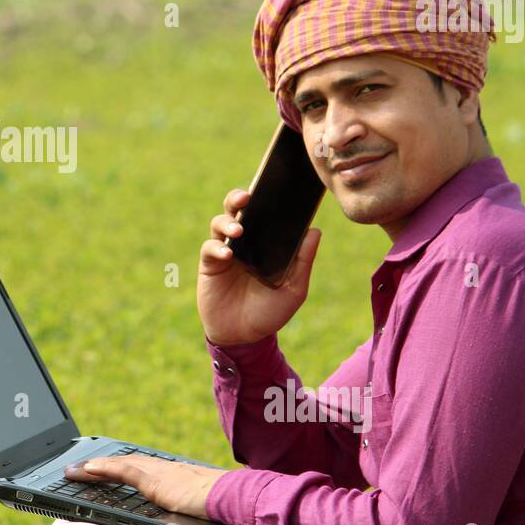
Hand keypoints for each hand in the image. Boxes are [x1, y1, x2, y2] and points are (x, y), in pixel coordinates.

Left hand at [63, 455, 230, 519]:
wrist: (231, 495)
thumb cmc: (223, 502)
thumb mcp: (201, 502)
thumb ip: (189, 502)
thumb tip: (188, 510)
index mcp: (175, 473)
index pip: (142, 466)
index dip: (122, 465)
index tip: (107, 468)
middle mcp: (164, 468)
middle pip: (127, 462)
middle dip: (103, 465)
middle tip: (82, 468)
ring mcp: (158, 472)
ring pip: (119, 464)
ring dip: (95, 467)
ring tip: (75, 470)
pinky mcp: (154, 480)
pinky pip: (122, 470)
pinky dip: (103, 468)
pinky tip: (88, 469)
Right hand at [197, 187, 320, 345]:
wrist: (244, 337)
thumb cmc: (269, 312)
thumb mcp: (293, 289)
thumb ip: (302, 261)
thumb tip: (315, 231)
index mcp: (264, 243)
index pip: (262, 213)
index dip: (263, 198)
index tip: (271, 187)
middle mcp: (244, 242)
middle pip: (236, 209)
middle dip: (238, 198)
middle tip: (246, 198)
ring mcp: (225, 252)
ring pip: (219, 223)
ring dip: (227, 222)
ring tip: (238, 230)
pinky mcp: (210, 265)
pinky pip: (210, 248)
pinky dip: (217, 247)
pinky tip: (228, 254)